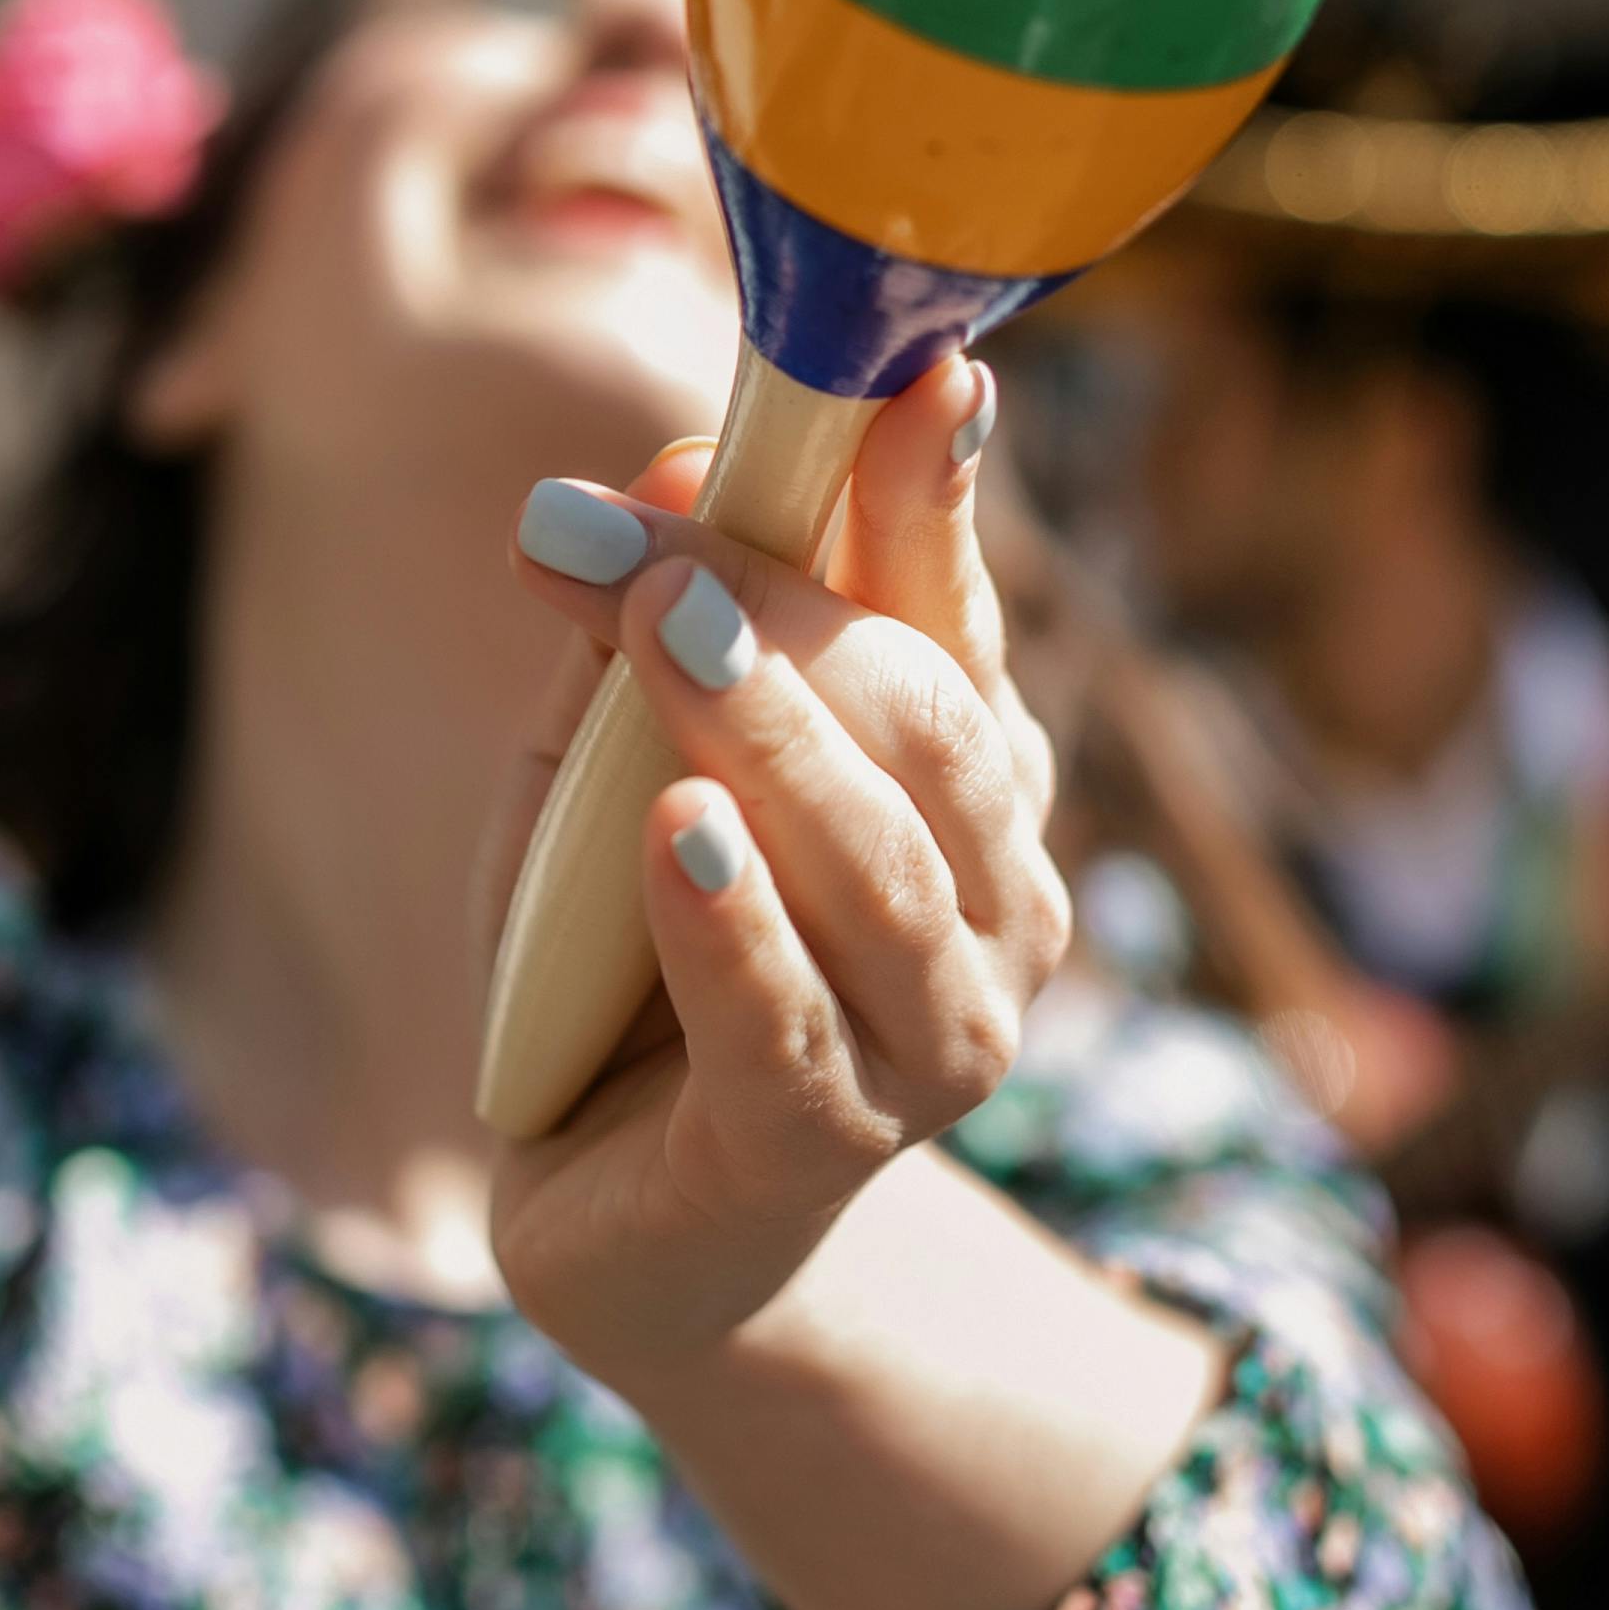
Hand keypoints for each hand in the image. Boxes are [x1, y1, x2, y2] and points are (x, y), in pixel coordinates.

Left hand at [484, 361, 1071, 1393]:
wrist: (643, 1236)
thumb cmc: (640, 965)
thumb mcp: (614, 773)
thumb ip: (635, 642)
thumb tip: (656, 467)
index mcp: (968, 786)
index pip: (958, 613)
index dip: (930, 493)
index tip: (905, 372)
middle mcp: (994, 904)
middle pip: (920, 723)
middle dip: (785, 609)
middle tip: (647, 537)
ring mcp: (934, 1038)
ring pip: (876, 864)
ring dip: (768, 734)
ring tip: (668, 631)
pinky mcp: (817, 1145)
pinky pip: (784, 1022)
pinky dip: (732, 925)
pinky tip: (680, 836)